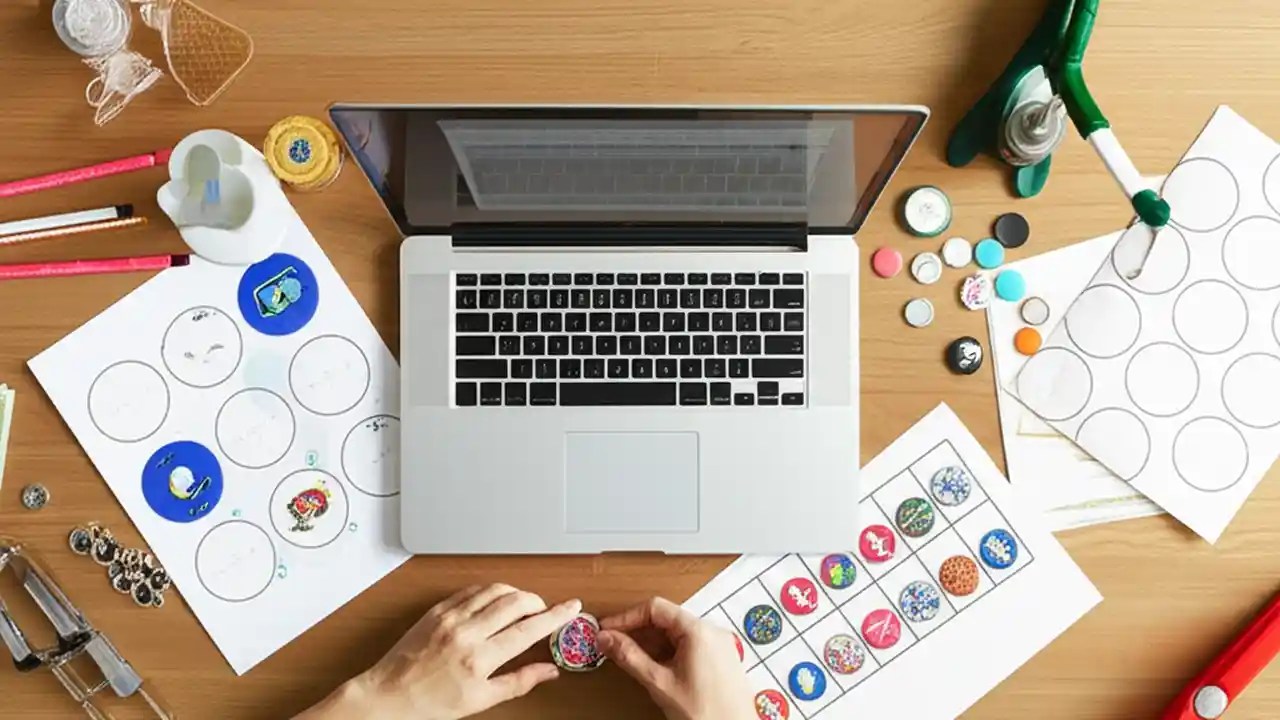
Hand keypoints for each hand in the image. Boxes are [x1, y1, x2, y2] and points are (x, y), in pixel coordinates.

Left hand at [298, 584, 580, 719]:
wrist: (388, 696)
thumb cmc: (430, 704)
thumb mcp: (480, 701)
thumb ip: (518, 682)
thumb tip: (548, 672)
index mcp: (480, 659)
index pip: (529, 630)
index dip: (555, 616)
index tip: (571, 608)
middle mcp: (466, 633)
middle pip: (515, 602)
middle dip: (537, 601)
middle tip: (546, 609)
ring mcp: (450, 618)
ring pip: (495, 590)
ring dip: (515, 592)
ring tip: (522, 604)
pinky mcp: (437, 610)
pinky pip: (471, 590)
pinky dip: (490, 591)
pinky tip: (494, 600)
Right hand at [597, 597, 753, 719]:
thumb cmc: (704, 713)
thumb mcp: (659, 683)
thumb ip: (630, 657)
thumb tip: (605, 638)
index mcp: (698, 631)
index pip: (655, 608)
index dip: (627, 617)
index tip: (607, 630)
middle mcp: (711, 631)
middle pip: (666, 619)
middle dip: (637, 630)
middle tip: (612, 645)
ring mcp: (718, 645)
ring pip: (676, 634)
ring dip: (651, 643)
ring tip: (629, 658)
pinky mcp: (720, 659)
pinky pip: (689, 646)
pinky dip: (668, 652)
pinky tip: (654, 667)